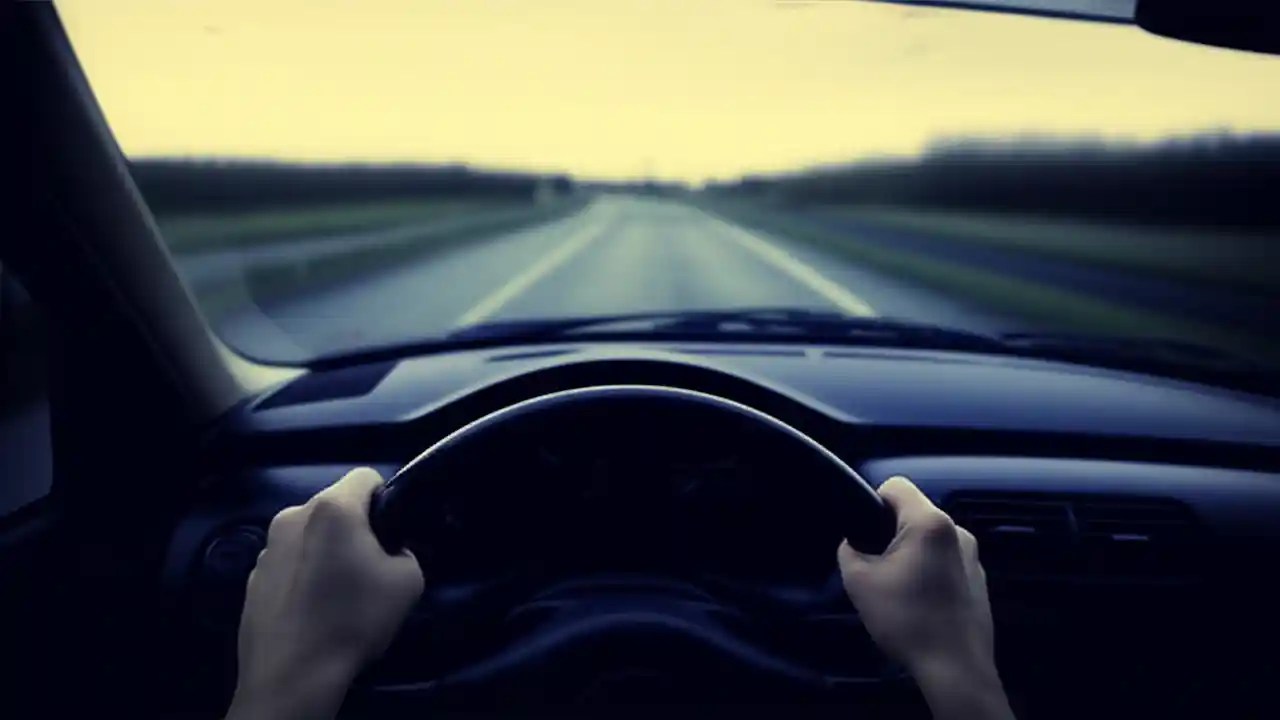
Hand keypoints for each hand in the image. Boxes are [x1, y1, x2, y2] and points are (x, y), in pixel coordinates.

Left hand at [226, 468, 423, 719]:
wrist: (292, 674)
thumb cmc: (353, 619)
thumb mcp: (408, 582)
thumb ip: (404, 552)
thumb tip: (388, 552)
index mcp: (332, 508)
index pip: (366, 476)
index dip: (385, 500)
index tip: (391, 534)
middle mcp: (292, 516)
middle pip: (334, 507)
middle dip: (354, 528)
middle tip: (370, 568)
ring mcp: (265, 548)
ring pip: (308, 535)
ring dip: (324, 551)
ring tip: (337, 594)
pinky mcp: (251, 578)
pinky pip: (288, 563)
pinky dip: (302, 576)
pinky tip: (312, 610)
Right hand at [838, 475, 1012, 719]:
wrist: (955, 668)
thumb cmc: (906, 620)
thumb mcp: (859, 582)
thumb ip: (850, 550)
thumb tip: (856, 542)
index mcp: (930, 523)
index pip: (895, 485)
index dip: (872, 502)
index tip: (864, 532)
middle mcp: (958, 531)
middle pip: (914, 514)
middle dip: (891, 533)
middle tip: (876, 567)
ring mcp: (973, 556)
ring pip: (929, 539)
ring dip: (911, 554)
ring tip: (897, 589)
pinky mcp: (980, 580)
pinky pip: (945, 561)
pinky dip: (929, 572)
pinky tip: (920, 603)